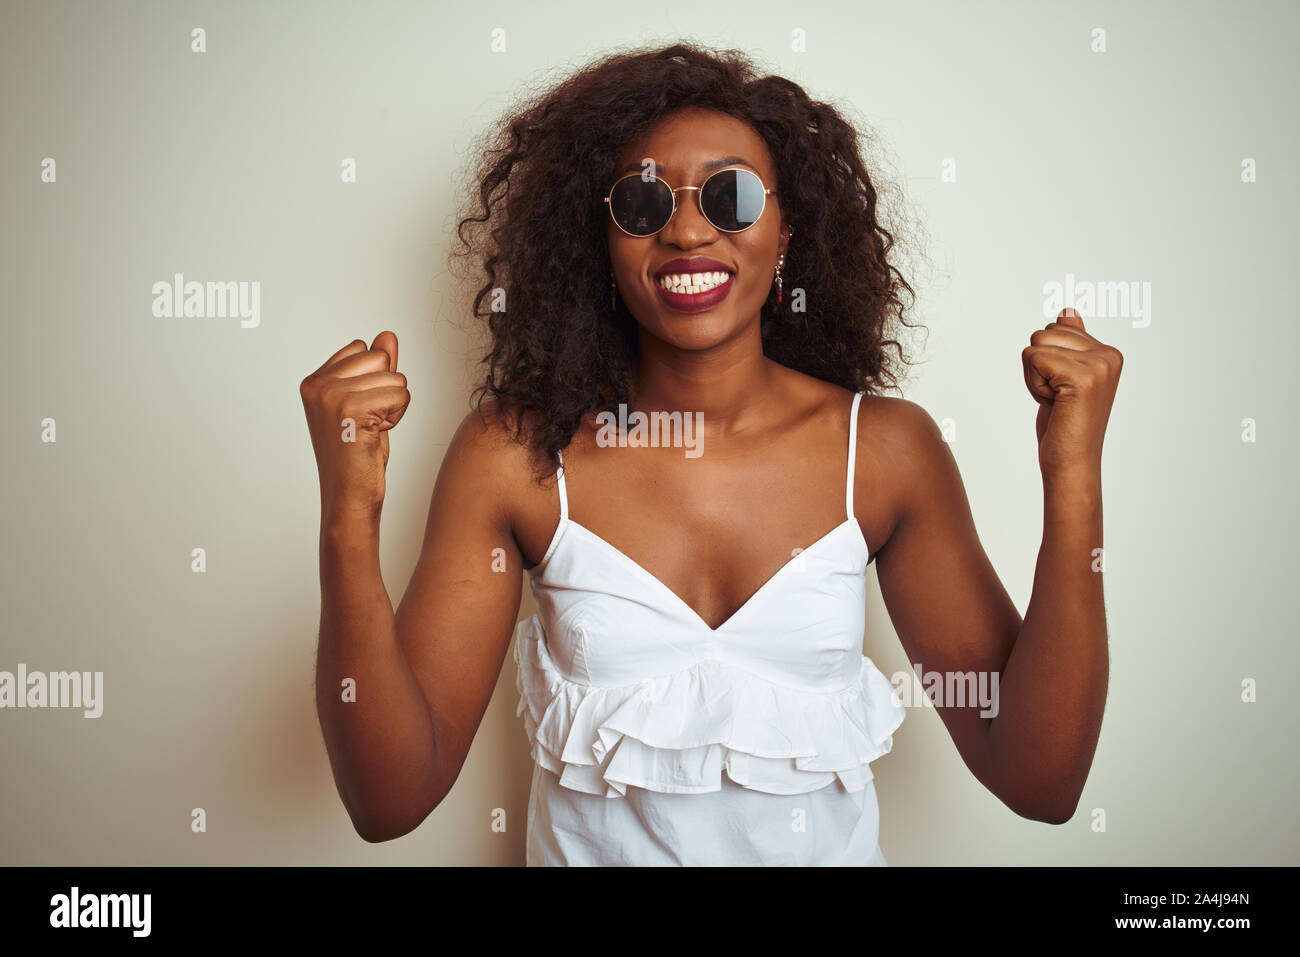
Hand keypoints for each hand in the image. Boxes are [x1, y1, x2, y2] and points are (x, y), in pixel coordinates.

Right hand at [299, 331, 408, 515]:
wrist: (349, 497)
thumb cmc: (357, 455)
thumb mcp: (368, 403)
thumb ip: (376, 369)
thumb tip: (388, 336)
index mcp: (314, 381)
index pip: (364, 349)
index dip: (374, 379)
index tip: (360, 411)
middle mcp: (318, 384)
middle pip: (381, 358)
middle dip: (387, 389)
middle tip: (368, 422)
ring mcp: (332, 395)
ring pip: (395, 377)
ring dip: (394, 405)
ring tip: (371, 429)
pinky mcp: (351, 407)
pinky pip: (400, 394)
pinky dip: (397, 416)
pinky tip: (377, 435)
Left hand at [1022, 309, 1122, 477]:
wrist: (1072, 463)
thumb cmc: (1066, 425)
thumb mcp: (1064, 377)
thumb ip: (1070, 343)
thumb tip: (1066, 311)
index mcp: (1108, 353)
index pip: (1055, 329)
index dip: (1046, 361)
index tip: (1063, 389)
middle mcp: (1109, 355)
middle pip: (1044, 333)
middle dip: (1038, 366)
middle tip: (1058, 396)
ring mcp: (1099, 365)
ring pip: (1036, 344)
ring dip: (1034, 376)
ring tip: (1056, 400)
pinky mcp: (1082, 377)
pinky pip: (1033, 358)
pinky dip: (1033, 384)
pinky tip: (1053, 404)